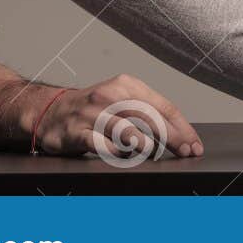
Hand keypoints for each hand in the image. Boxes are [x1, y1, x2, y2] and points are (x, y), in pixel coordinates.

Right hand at [32, 73, 202, 159]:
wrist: (48, 111)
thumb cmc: (93, 109)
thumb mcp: (121, 100)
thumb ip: (147, 112)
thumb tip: (179, 134)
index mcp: (127, 85)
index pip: (163, 106)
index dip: (182, 128)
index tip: (194, 145)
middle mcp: (111, 96)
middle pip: (150, 117)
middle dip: (172, 137)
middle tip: (186, 153)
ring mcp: (93, 114)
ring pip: (127, 130)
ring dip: (145, 144)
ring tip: (155, 154)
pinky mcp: (76, 132)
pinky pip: (101, 145)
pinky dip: (116, 153)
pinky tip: (125, 157)